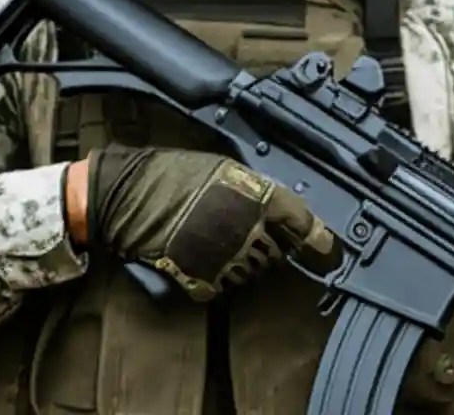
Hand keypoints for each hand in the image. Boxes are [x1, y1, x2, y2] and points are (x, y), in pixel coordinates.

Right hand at [65, 144, 335, 300]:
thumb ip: (259, 190)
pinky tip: (208, 256)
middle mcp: (250, 232)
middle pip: (281, 250)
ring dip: (249, 258)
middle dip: (272, 242)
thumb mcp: (225, 169)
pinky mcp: (207, 281)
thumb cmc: (174, 176)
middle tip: (251, 230)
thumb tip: (285, 208)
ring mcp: (228, 260)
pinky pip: (228, 283)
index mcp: (258, 200)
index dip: (318, 238)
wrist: (127, 198)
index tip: (326, 247)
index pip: (303, 225)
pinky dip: (224, 273)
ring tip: (222, 239)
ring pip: (256, 269)